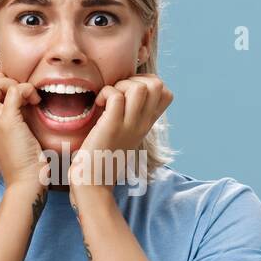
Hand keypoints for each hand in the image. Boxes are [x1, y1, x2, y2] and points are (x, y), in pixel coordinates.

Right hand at [0, 71, 48, 189]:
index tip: (4, 91)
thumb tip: (13, 91)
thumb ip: (2, 113)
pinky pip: (14, 90)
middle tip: (14, 90)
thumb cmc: (21, 159)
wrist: (25, 182)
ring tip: (26, 97)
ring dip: (11, 82)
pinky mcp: (7, 122)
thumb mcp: (4, 133)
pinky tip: (35, 102)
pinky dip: (27, 90)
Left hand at [71, 74, 172, 188]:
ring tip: (108, 99)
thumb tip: (123, 91)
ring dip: (120, 85)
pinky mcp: (112, 126)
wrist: (94, 181)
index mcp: (147, 124)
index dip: (148, 83)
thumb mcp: (125, 133)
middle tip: (118, 94)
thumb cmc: (103, 156)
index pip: (166, 92)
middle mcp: (143, 123)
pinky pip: (116, 96)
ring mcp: (129, 125)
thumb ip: (130, 114)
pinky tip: (98, 106)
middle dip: (135, 79)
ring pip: (139, 87)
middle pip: (156, 84)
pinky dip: (105, 94)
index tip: (129, 93)